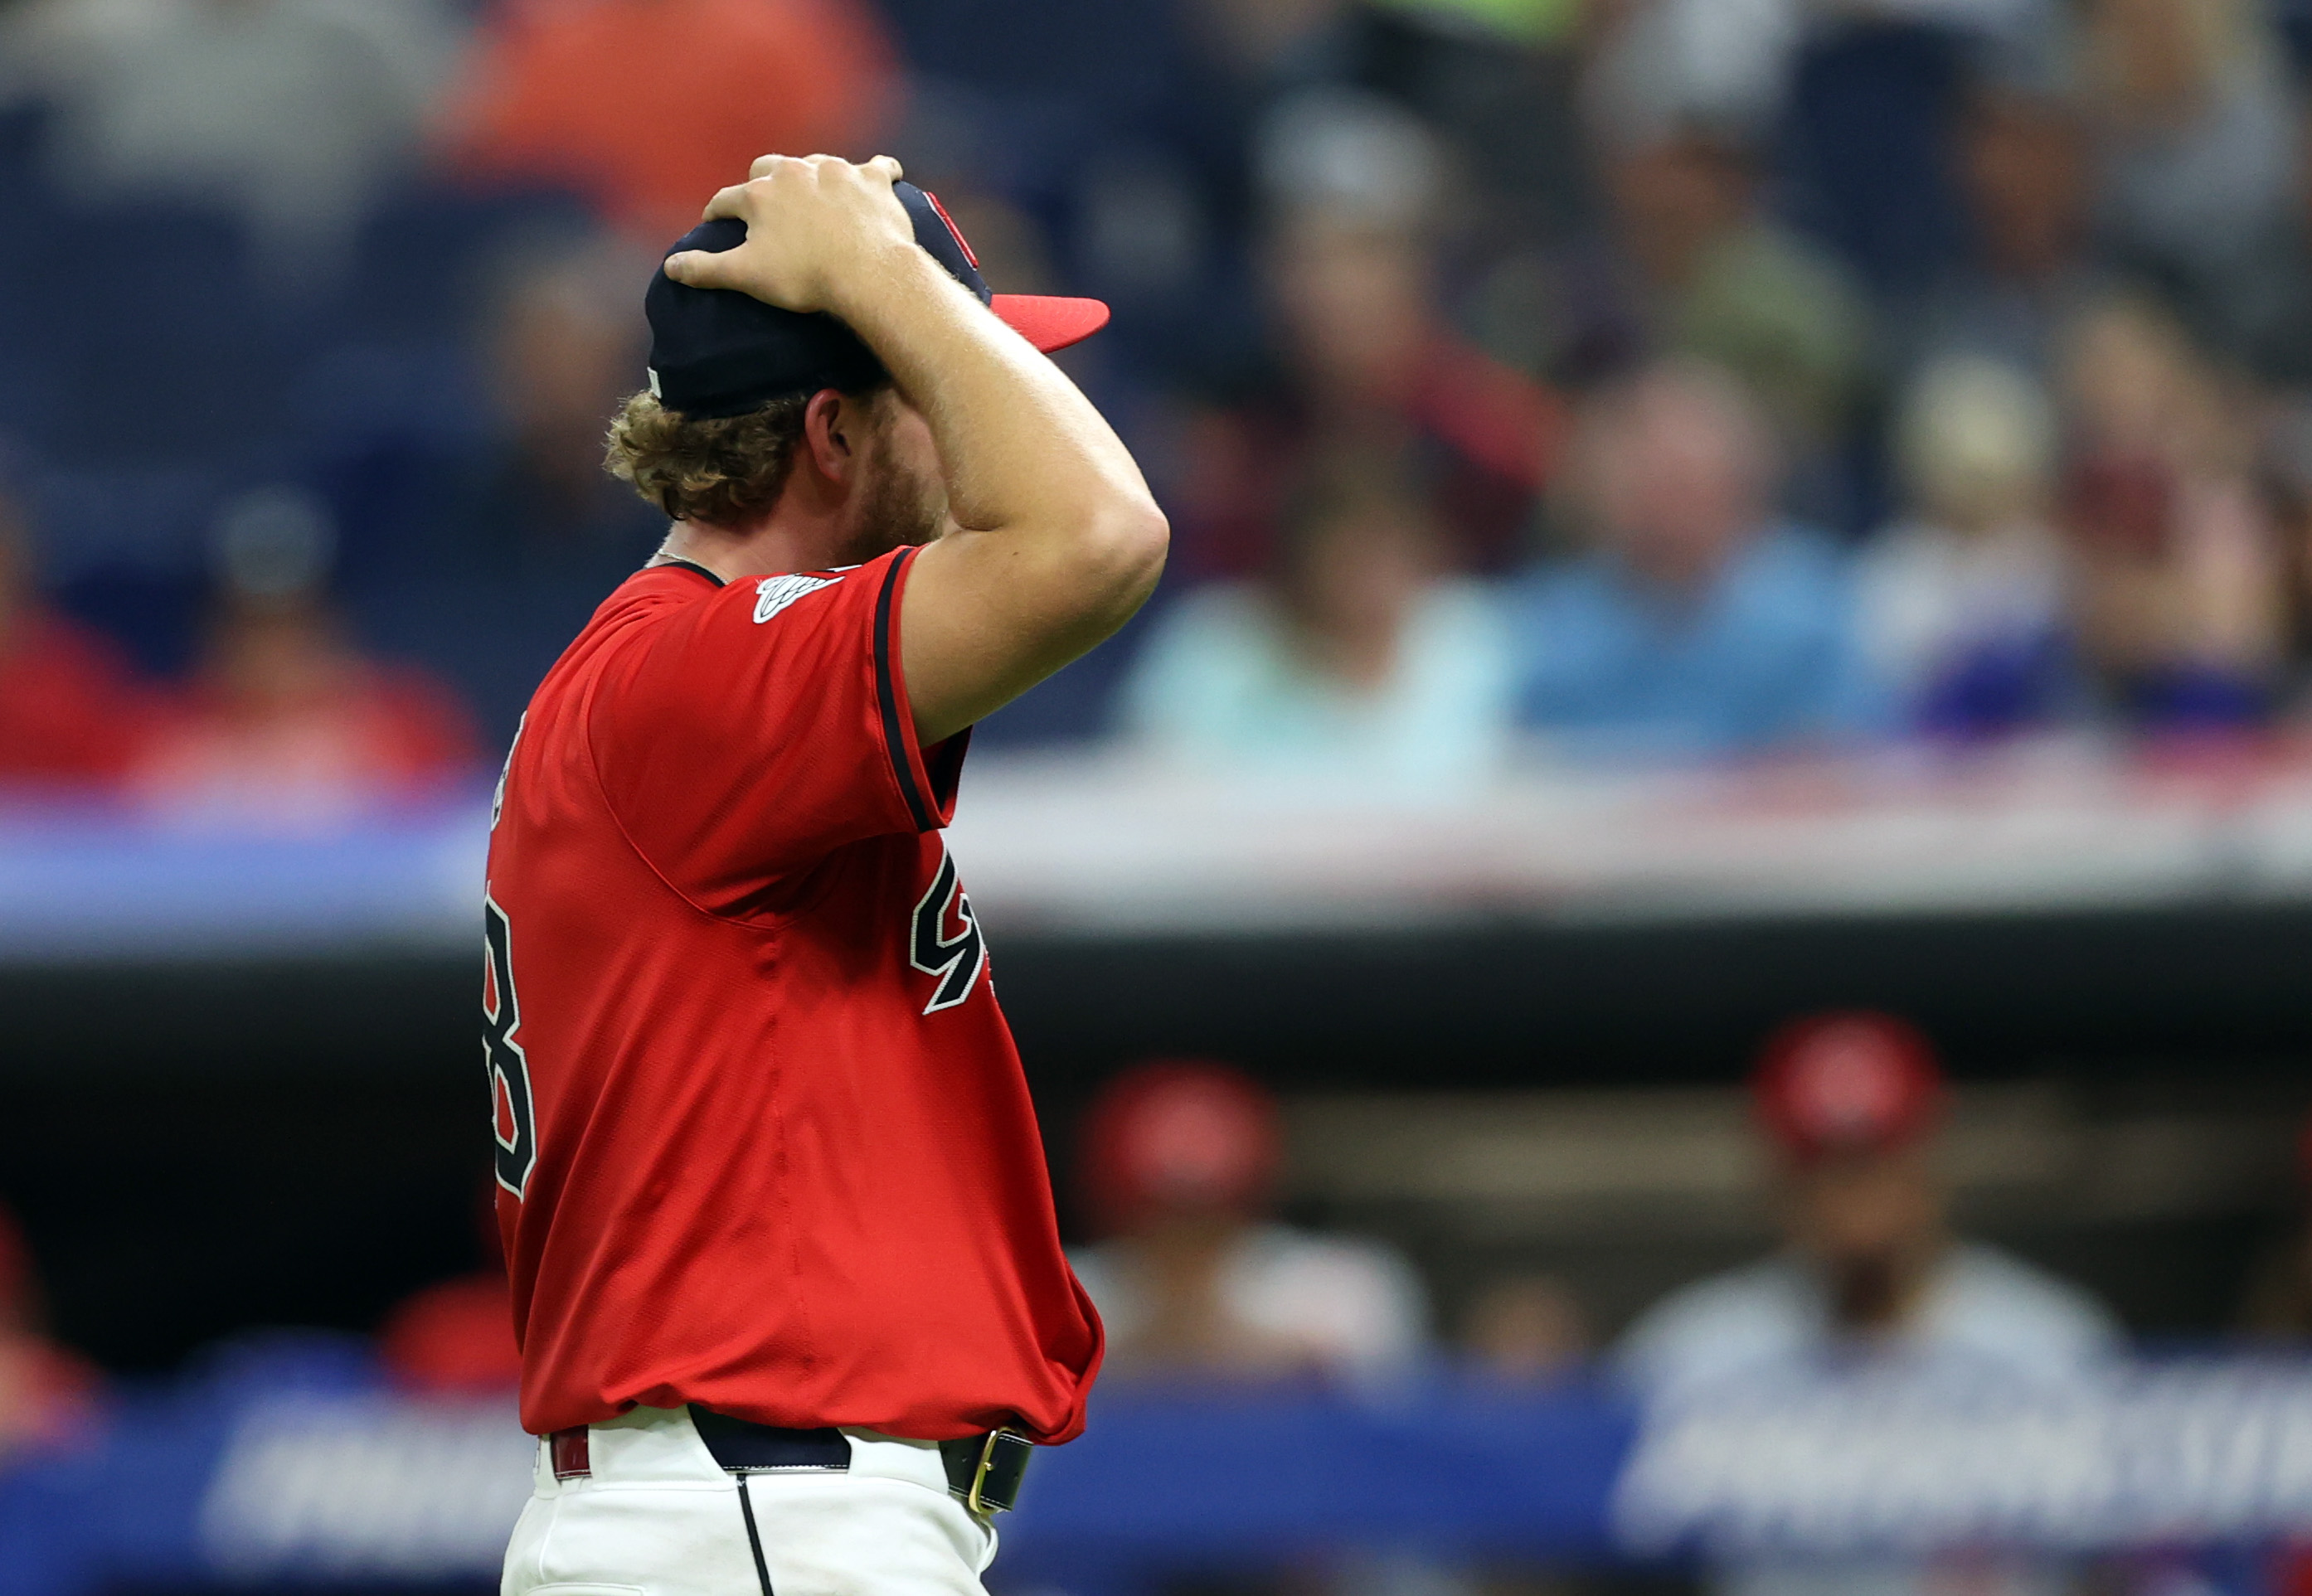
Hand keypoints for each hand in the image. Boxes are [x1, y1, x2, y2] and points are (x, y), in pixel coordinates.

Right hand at [663, 153, 914, 314]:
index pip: (726, 198)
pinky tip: (881, 178)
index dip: (717, 212)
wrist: (870, 275)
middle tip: (768, 205)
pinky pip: (878, 166)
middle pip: (768, 168)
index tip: (715, 220)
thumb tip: (670, 267)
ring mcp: (838, 171)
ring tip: (817, 195)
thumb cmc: (806, 277)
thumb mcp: (748, 276)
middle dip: (762, 183)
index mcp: (760, 193)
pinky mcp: (874, 179)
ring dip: (813, 176)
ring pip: (817, 164)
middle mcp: (796, 171)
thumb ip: (706, 268)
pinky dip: (877, 173)